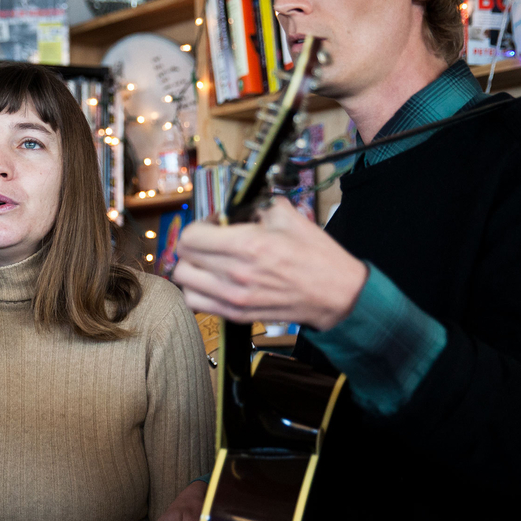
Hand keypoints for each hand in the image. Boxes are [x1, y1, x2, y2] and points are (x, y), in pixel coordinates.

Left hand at [172, 199, 366, 330]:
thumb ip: (257, 206)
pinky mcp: (237, 314)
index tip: (215, 223)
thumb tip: (238, 206)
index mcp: (247, 244)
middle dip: (194, 244)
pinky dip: (197, 290)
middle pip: (183, 257)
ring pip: (184, 281)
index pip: (192, 235)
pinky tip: (212, 281)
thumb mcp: (289, 217)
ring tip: (209, 262)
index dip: (200, 224)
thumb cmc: (316, 256)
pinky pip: (196, 303)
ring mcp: (234, 297)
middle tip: (211, 240)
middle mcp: (235, 272)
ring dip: (191, 267)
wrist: (337, 294)